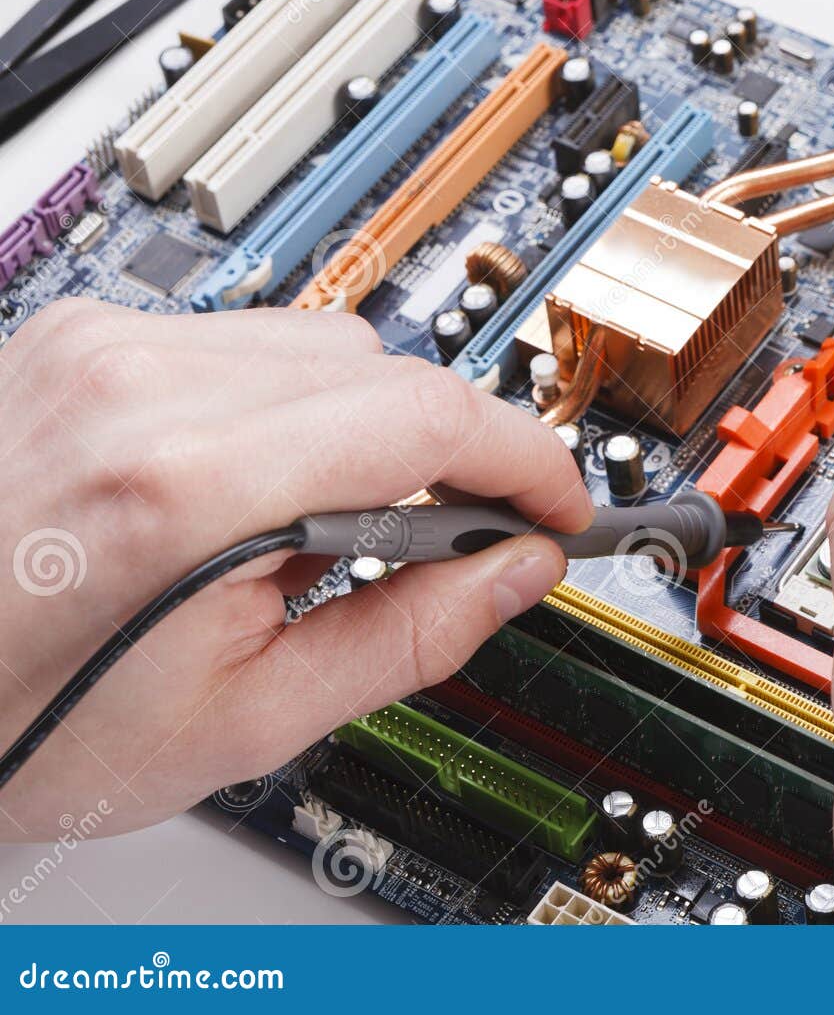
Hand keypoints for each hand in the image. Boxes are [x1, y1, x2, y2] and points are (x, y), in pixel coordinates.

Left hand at [0, 299, 590, 838]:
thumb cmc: (21, 722)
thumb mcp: (243, 722)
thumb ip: (410, 639)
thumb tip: (513, 574)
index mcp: (184, 486)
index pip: (425, 417)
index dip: (523, 460)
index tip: (553, 506)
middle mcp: (139, 385)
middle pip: (386, 367)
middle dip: (446, 454)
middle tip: (446, 542)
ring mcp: (102, 348)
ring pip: (325, 343)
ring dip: (367, 426)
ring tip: (321, 527)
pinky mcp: (82, 337)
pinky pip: (246, 344)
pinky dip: (288, 407)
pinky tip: (253, 488)